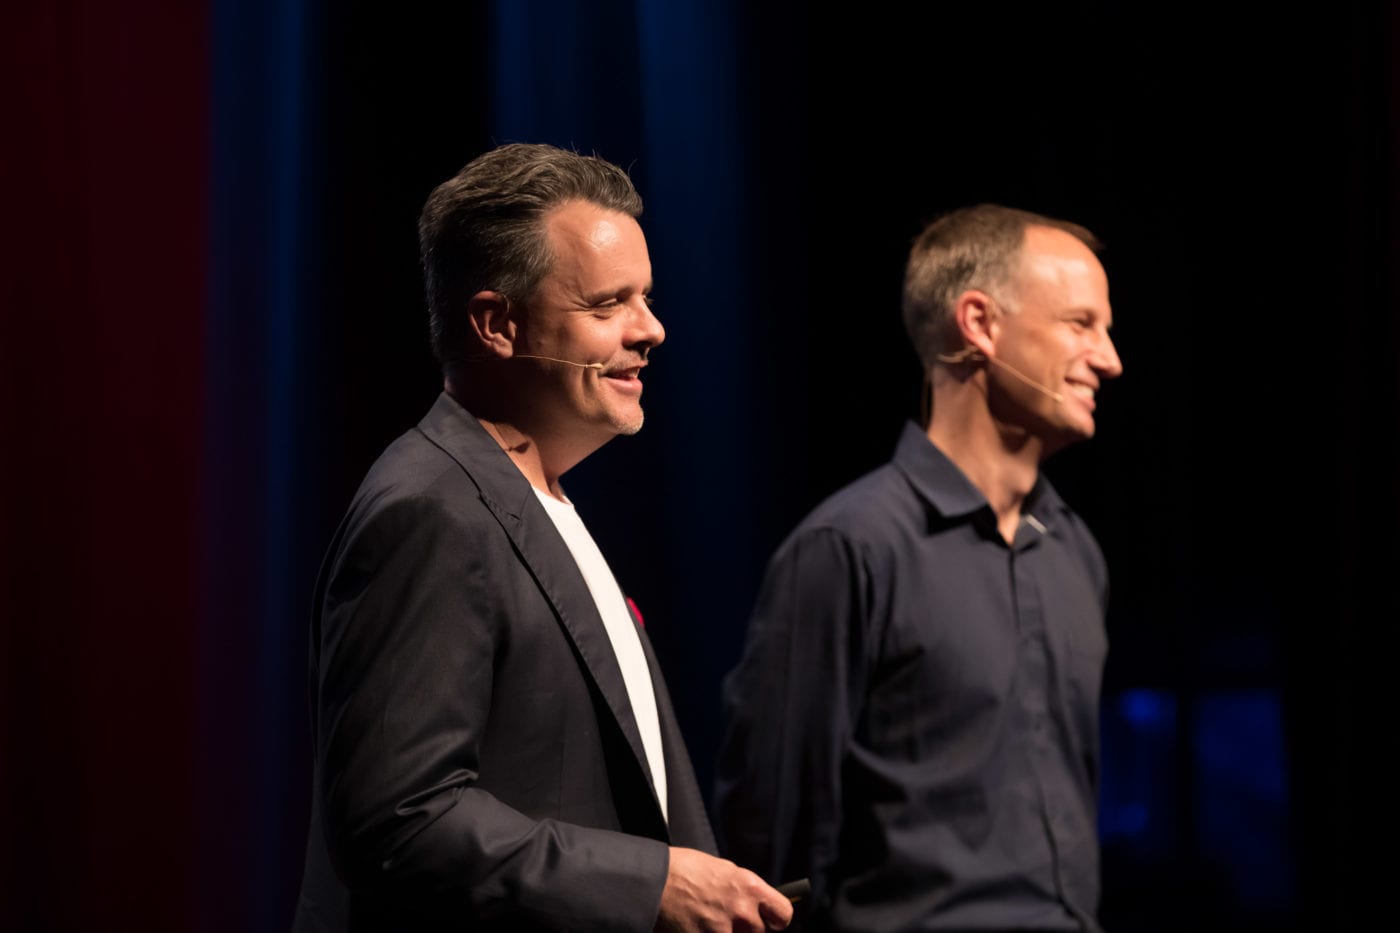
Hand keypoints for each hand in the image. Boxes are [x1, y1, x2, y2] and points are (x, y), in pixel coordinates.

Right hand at [654, 847, 793, 931]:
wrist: (652, 882)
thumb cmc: (683, 870)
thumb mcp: (723, 870)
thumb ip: (744, 889)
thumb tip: (756, 902)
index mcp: (749, 887)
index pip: (783, 915)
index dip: (775, 919)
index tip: (769, 920)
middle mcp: (741, 911)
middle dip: (746, 928)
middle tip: (729, 919)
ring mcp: (722, 931)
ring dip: (728, 932)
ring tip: (710, 921)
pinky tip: (697, 927)